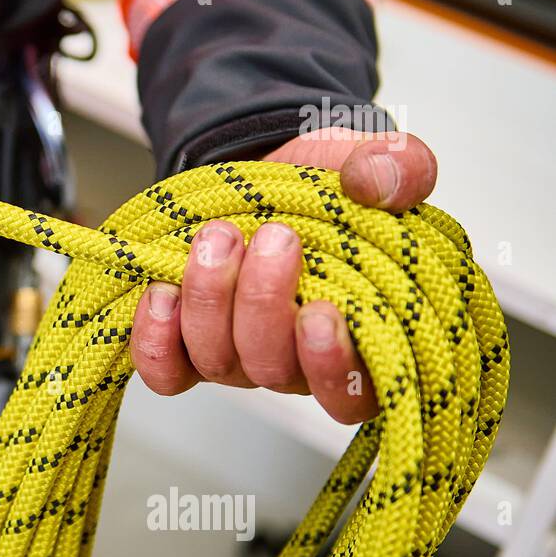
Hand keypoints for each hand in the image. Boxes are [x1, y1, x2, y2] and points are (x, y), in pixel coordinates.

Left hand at [131, 128, 437, 422]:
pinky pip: (166, 371)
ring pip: (217, 362)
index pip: (355, 395)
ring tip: (217, 236)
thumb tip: (383, 182)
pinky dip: (156, 337)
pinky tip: (162, 292)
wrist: (262, 168)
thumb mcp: (368, 161)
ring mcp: (238, 357)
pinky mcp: (186, 346)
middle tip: (270, 237)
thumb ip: (399, 166)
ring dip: (210, 299)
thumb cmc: (325, 184)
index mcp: (362, 336)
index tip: (321, 312)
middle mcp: (298, 361)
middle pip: (275, 370)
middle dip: (264, 304)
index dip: (335, 368)